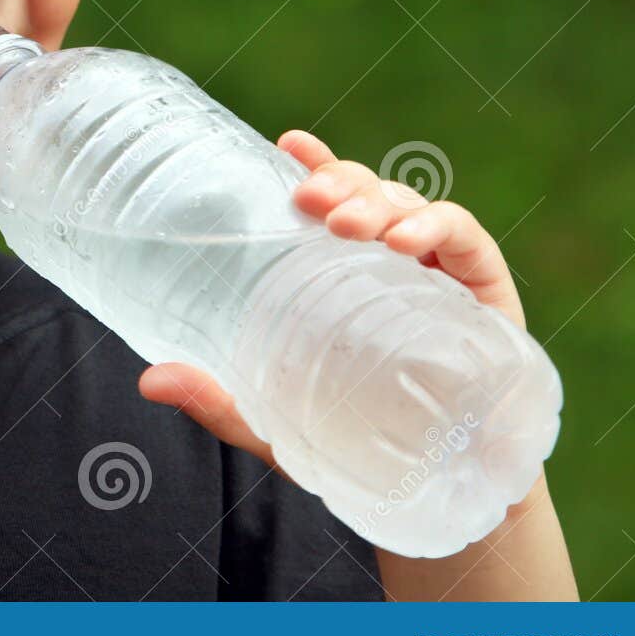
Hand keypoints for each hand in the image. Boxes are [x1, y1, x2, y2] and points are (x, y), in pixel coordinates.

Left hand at [138, 128, 526, 473]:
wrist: (447, 491)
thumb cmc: (359, 442)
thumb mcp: (279, 422)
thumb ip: (221, 401)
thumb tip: (149, 380)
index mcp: (345, 273)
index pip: (330, 202)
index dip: (315, 165)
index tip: (287, 144)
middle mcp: (391, 261)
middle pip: (366, 193)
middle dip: (339, 181)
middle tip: (306, 196)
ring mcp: (440, 271)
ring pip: (408, 203)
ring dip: (376, 202)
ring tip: (346, 224)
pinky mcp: (485, 292)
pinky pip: (464, 237)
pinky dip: (435, 226)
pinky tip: (405, 242)